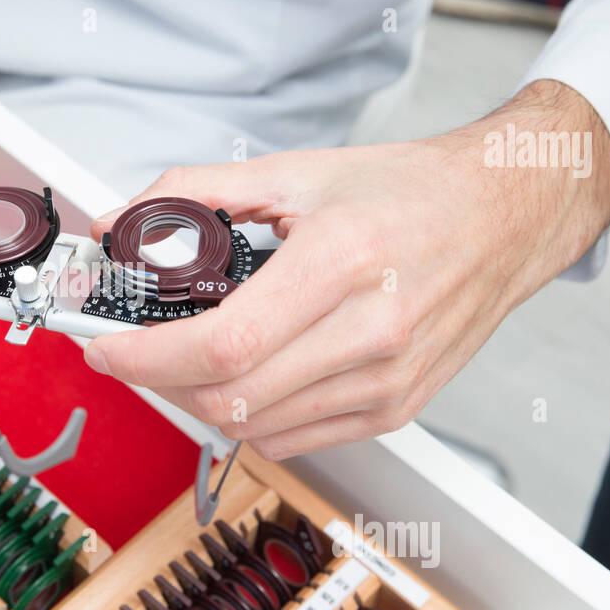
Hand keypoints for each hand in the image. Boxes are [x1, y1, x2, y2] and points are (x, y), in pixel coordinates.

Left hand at [83, 80, 609, 459]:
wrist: (502, 217)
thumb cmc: (409, 192)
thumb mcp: (295, 171)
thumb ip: (195, 192)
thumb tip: (122, 222)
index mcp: (343, 262)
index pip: (223, 344)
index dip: (148, 357)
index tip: (107, 347)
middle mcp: (372, 332)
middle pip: (230, 397)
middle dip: (159, 380)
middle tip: (134, 349)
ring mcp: (388, 381)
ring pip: (254, 426)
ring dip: (198, 399)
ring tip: (185, 356)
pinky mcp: (395, 409)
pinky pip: (292, 438)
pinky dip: (247, 415)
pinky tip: (243, 375)